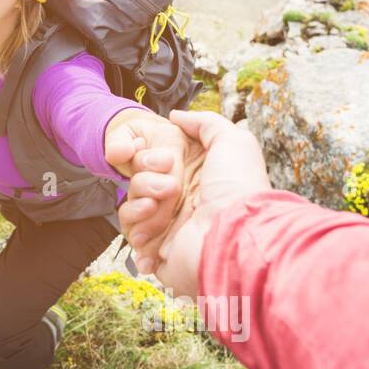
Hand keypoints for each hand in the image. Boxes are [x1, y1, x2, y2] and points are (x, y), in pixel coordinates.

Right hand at [118, 109, 270, 296]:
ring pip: (130, 207)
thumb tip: (176, 116)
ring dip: (139, 203)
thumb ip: (204, 122)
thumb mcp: (231, 140)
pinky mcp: (157, 252)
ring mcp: (167, 229)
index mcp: (194, 180)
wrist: (235, 235)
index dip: (148, 157)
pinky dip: (137, 230)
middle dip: (145, 179)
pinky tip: (152, 233)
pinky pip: (131, 235)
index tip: (158, 156)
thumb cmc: (237, 187)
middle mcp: (180, 204)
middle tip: (168, 186)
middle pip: (139, 183)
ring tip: (159, 208)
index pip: (156, 164)